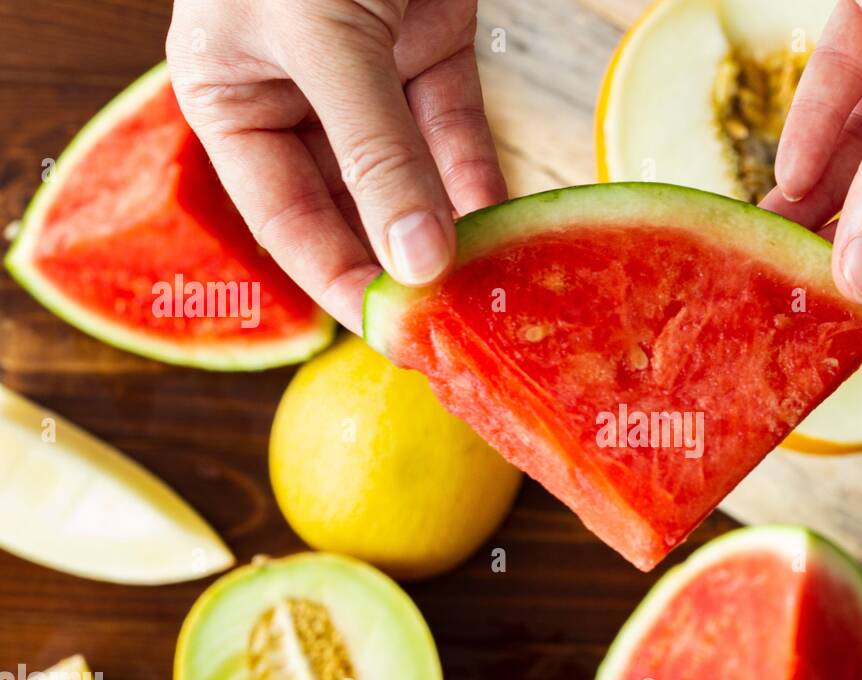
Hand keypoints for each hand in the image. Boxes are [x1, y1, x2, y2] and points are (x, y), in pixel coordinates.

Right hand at [167, 0, 505, 332]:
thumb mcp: (324, 38)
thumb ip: (372, 149)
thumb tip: (416, 263)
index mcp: (230, 96)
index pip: (285, 217)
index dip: (337, 279)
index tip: (390, 334)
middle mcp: (294, 93)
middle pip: (352, 207)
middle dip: (400, 265)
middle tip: (446, 326)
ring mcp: (368, 72)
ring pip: (413, 174)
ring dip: (451, 231)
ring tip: (484, 291)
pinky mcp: (431, 43)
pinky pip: (457, 128)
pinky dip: (482, 178)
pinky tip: (508, 232)